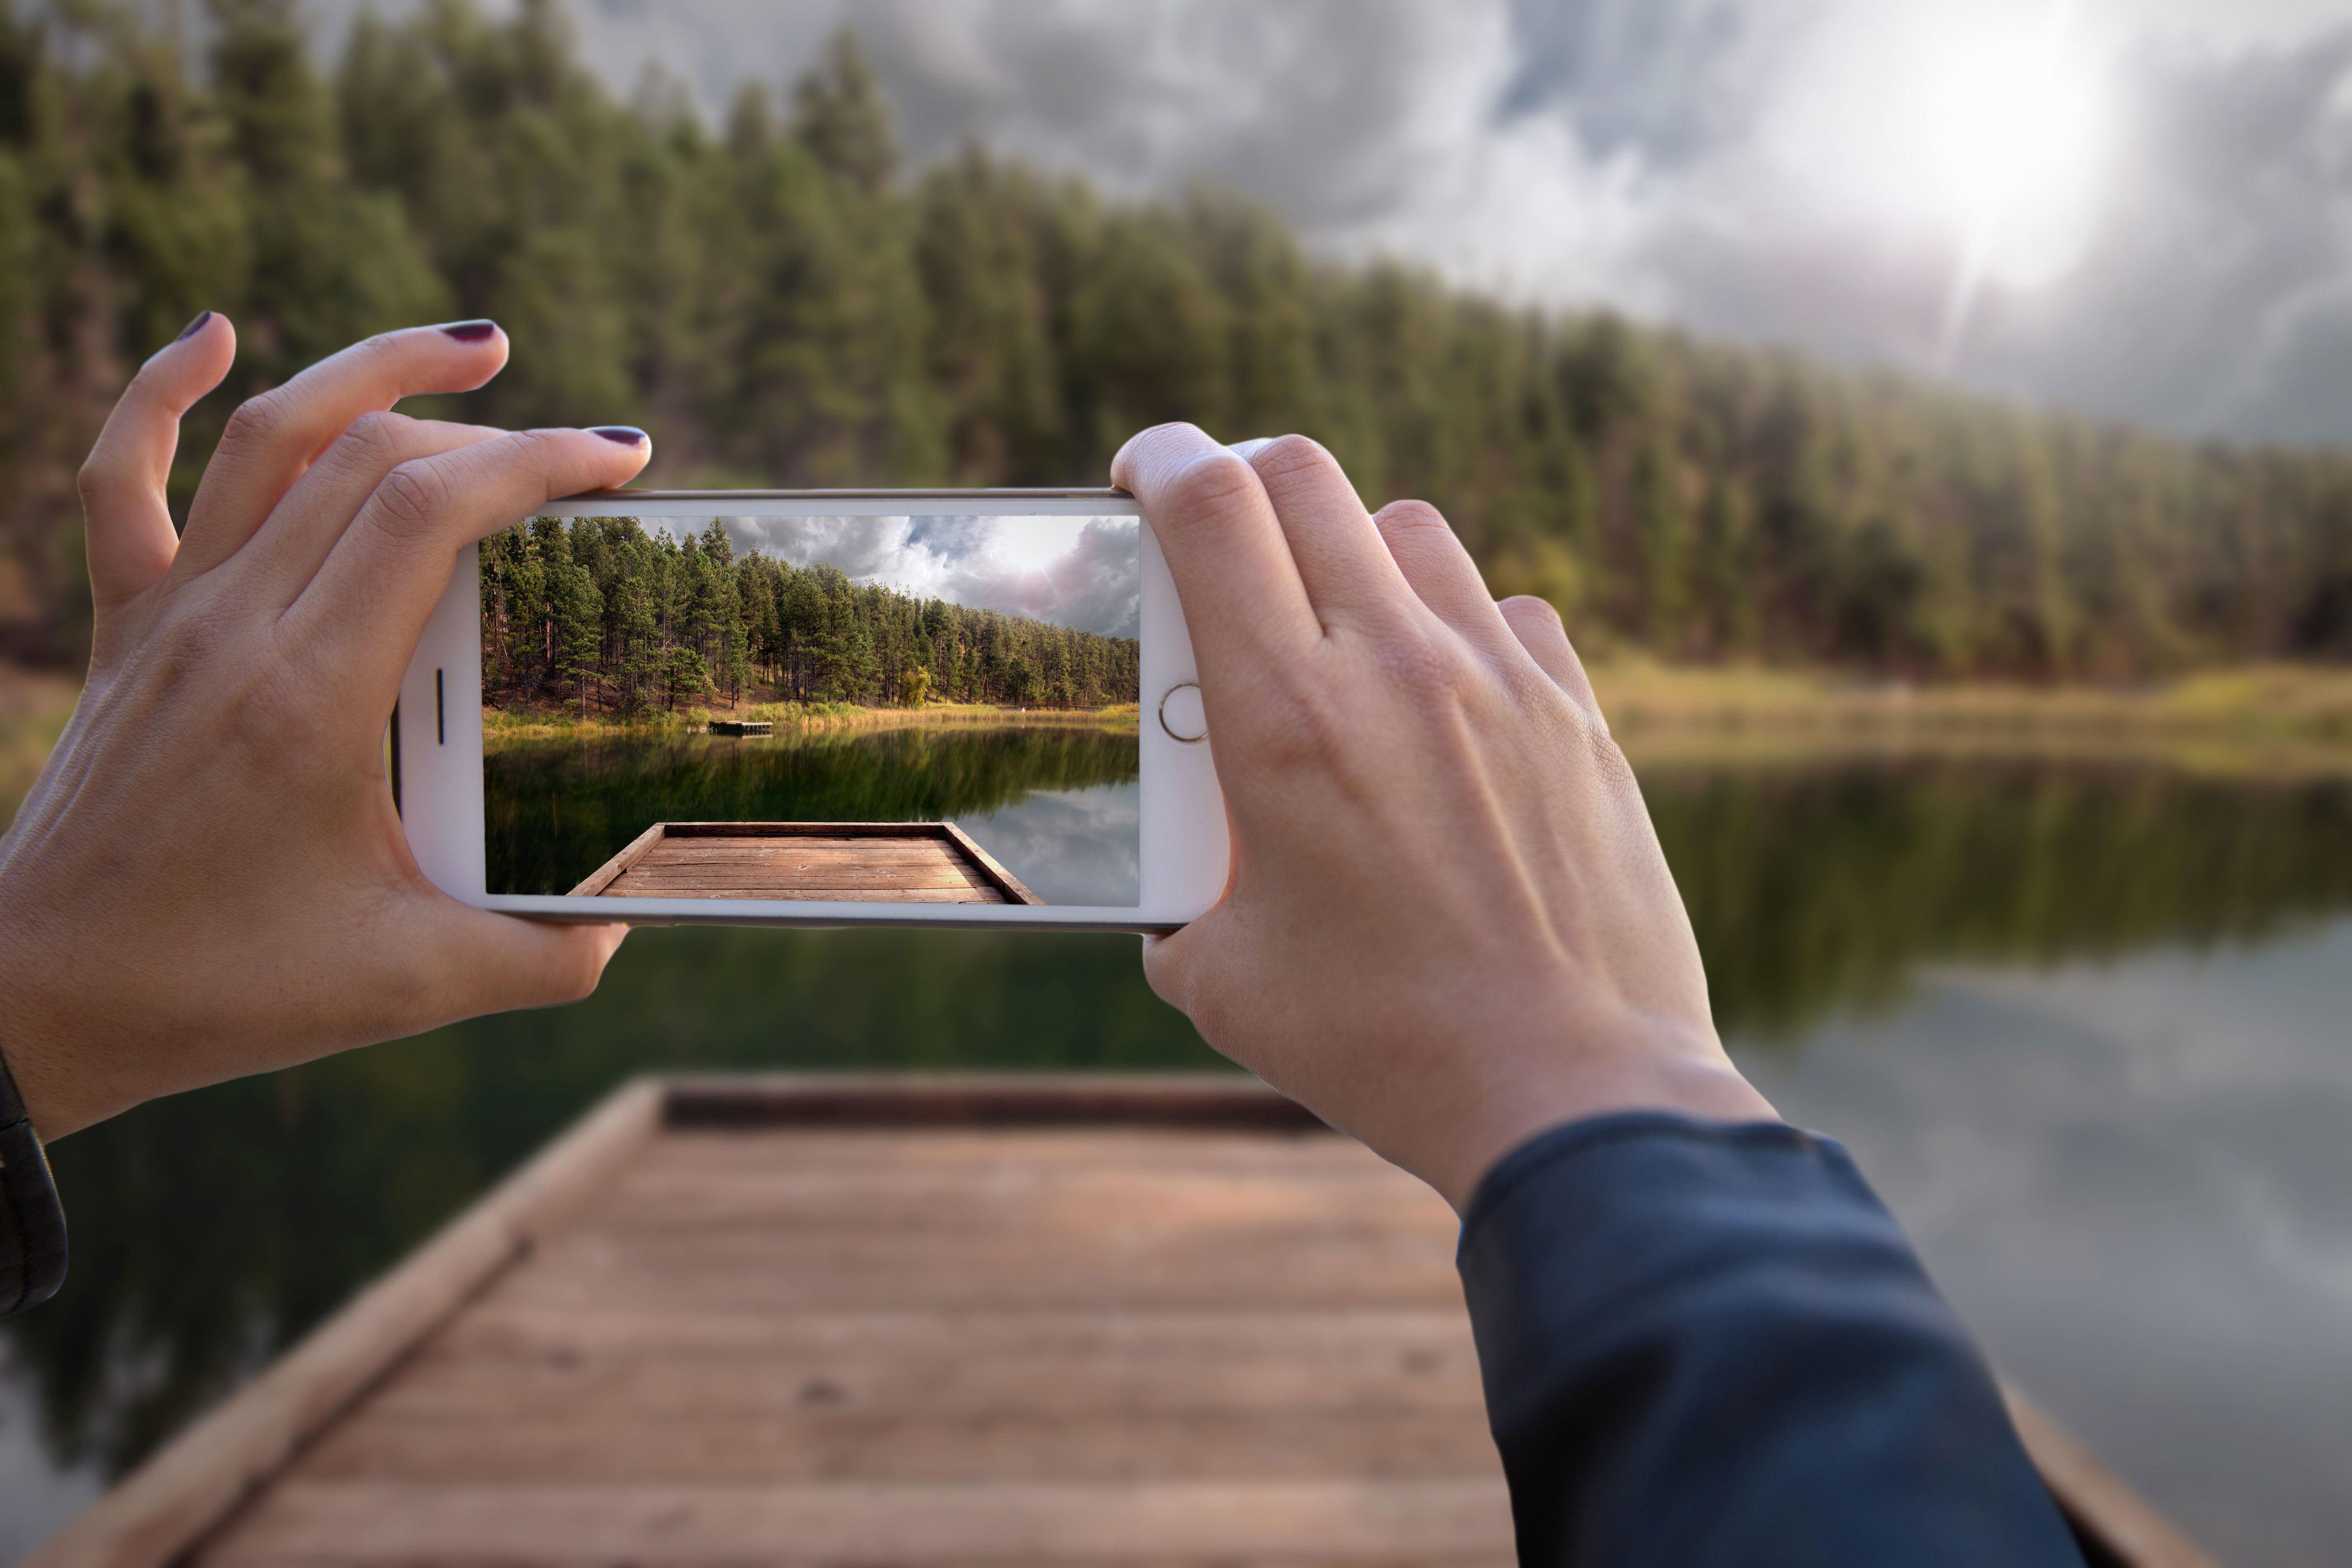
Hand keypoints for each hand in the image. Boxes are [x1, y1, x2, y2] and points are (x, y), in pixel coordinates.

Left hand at [0, 317, 650, 1138]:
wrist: (38, 1003)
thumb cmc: (218, 991)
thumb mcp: (406, 987)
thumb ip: (539, 955)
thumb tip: (631, 916)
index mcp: (308, 699)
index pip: (429, 515)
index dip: (536, 464)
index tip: (619, 461)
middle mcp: (232, 630)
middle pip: (366, 460)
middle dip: (494, 427)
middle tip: (585, 453)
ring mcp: (168, 619)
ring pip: (266, 437)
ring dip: (371, 369)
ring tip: (471, 348)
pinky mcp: (125, 632)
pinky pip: (123, 480)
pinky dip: (160, 393)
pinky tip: (213, 334)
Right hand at [1116, 427, 1776, 1210]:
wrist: (1569, 1091)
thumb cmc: (1383, 1045)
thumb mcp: (1225, 980)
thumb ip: (1179, 898)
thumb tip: (1177, 875)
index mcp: (1282, 717)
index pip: (1208, 504)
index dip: (1159, 458)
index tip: (1140, 472)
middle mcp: (1391, 666)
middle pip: (1301, 474)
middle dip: (1240, 481)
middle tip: (1221, 541)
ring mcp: (1496, 678)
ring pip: (1408, 528)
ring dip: (1352, 552)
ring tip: (1337, 633)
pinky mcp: (1575, 714)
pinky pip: (1506, 608)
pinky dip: (1458, 624)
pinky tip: (1446, 698)